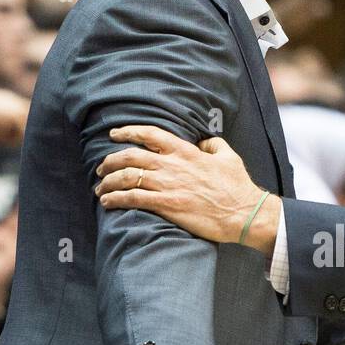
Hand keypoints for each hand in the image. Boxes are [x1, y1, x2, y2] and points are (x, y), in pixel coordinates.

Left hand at [95, 124, 280, 253]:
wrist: (244, 213)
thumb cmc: (238, 187)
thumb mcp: (228, 157)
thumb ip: (213, 145)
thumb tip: (203, 142)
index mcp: (185, 151)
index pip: (150, 134)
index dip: (128, 131)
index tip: (114, 134)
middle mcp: (173, 165)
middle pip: (130, 156)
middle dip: (110, 161)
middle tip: (101, 168)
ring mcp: (168, 185)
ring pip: (127, 177)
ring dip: (108, 182)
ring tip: (100, 189)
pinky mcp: (168, 205)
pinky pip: (133, 199)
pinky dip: (116, 199)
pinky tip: (108, 202)